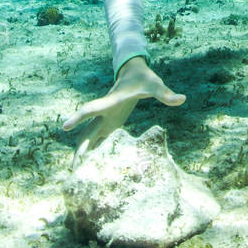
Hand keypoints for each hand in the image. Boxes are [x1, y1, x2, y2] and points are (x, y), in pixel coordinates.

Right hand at [62, 56, 184, 165]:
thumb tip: (182, 99)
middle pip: (86, 131)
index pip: (92, 109)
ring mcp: (105, 119)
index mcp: (111, 102)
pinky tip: (90, 168)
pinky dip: (92, 153)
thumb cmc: (144, 78)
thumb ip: (166, 94)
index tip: (65, 126)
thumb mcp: (156, 85)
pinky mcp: (109, 124)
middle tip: (73, 170)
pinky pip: (97, 140)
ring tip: (77, 175)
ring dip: (82, 154)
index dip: (79, 117)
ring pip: (88, 138)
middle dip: (79, 149)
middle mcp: (104, 112)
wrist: (133, 72)